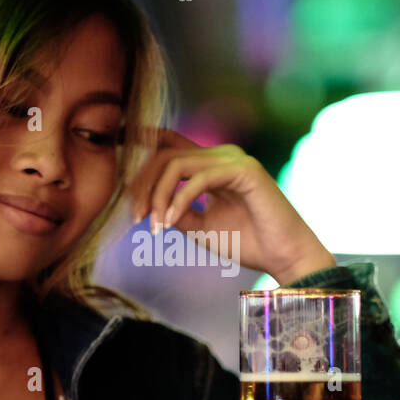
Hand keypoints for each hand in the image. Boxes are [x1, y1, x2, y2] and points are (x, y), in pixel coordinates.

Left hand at [125, 129, 336, 283]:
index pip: (169, 144)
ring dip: (158, 195)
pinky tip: (169, 221)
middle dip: (143, 185)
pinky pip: (198, 179)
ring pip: (177, 164)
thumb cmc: (248, 242)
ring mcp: (234, 159)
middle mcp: (222, 155)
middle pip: (165, 154)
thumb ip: (176, 210)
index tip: (115, 154)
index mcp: (212, 165)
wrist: (284, 255)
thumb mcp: (200, 227)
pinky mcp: (244, 170)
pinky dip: (179, 200)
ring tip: (153, 224)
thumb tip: (149, 204)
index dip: (141, 143)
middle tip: (136, 217)